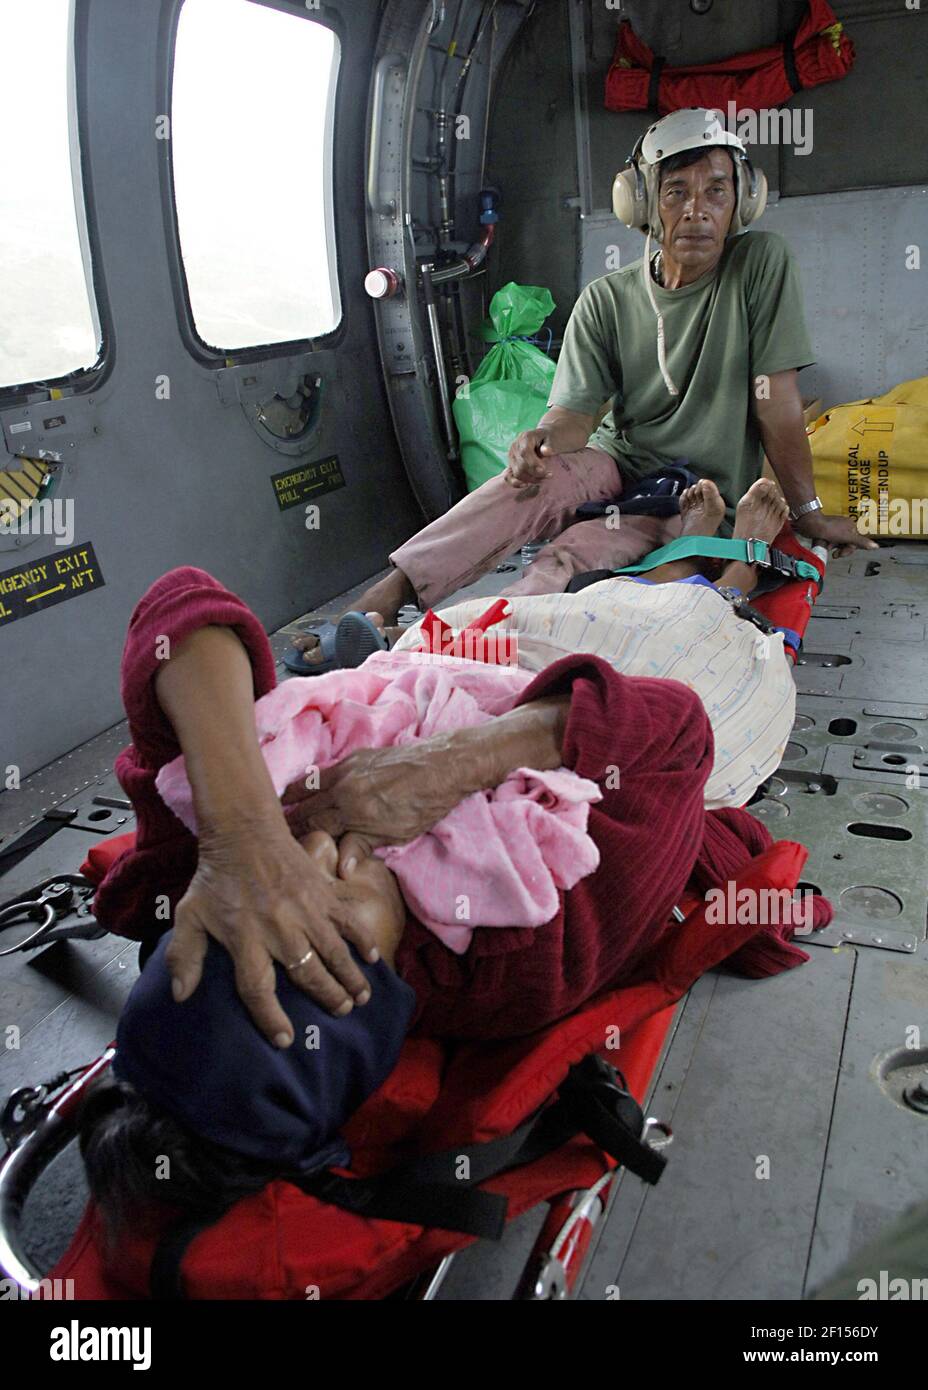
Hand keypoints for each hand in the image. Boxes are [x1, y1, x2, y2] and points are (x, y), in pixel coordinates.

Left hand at [165, 821, 380, 1045]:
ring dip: (350, 978)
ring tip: (360, 998)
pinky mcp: (322, 894)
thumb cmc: (216, 878)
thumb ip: (184, 956)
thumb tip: (181, 995)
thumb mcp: (190, 915)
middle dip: (327, 998)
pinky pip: (348, 922)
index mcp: (245, 939)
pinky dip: (362, 940)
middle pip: (308, 976)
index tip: (284, 1039)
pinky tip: (372, 957)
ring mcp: (305, 912)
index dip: (271, 1018)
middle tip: (339, 1012)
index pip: (259, 990)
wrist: (244, 832)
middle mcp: (279, 931)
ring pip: (334, 954)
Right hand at [282, 742, 466, 870]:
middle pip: (305, 808)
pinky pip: (322, 773)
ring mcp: (347, 770)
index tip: (282, 849)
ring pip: (308, 787)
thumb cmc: (424, 805)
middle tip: (271, 833)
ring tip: (276, 812)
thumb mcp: (396, 835)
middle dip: (288, 821)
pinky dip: (307, 783)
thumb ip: (362, 847)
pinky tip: (299, 790)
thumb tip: (340, 869)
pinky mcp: (354, 758)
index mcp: (354, 812)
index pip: (313, 828)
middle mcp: (344, 789)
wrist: (443, 767)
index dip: (296, 839)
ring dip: (292, 801)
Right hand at [504, 428, 554, 487]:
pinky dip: (516, 483)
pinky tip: (526, 485)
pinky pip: (508, 477)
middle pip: (521, 465)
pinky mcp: (510, 465)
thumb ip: (549, 445)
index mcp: (524, 438)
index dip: (533, 463)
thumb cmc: (548, 439)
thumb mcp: (552, 439)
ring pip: (517, 473)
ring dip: (531, 479)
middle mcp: (515, 447)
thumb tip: (546, 451)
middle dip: (535, 473)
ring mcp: (511, 456)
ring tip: (544, 478)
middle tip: (548, 475)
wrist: (542, 439)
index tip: (544, 470)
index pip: (524, 452)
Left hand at [794, 511, 879, 555]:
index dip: (848, 550)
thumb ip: (861, 542)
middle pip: (846, 543)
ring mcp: (835, 528)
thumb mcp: (846, 537)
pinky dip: (827, 544)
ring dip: (832, 547)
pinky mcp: (826, 531)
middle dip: (840, 549)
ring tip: (826, 546)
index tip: (840, 554)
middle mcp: (844, 526)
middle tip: (834, 554)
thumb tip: (876, 546)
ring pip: (837, 543)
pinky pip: (830, 540)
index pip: (855, 542)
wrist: (810, 524)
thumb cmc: (828, 529)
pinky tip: (823, 544)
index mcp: (851, 526)